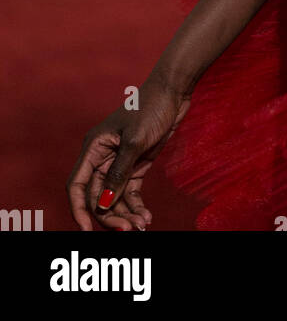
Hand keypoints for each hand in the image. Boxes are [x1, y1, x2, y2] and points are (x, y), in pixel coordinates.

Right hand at [67, 71, 191, 231]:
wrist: (174, 91)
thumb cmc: (151, 107)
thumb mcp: (135, 141)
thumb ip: (118, 173)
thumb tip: (103, 203)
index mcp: (94, 147)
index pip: (77, 185)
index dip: (78, 209)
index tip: (86, 230)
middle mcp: (102, 157)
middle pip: (97, 195)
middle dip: (110, 215)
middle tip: (129, 230)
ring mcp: (120, 162)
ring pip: (114, 197)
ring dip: (126, 213)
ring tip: (142, 224)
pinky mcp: (137, 165)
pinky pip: (130, 191)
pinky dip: (136, 205)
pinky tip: (146, 216)